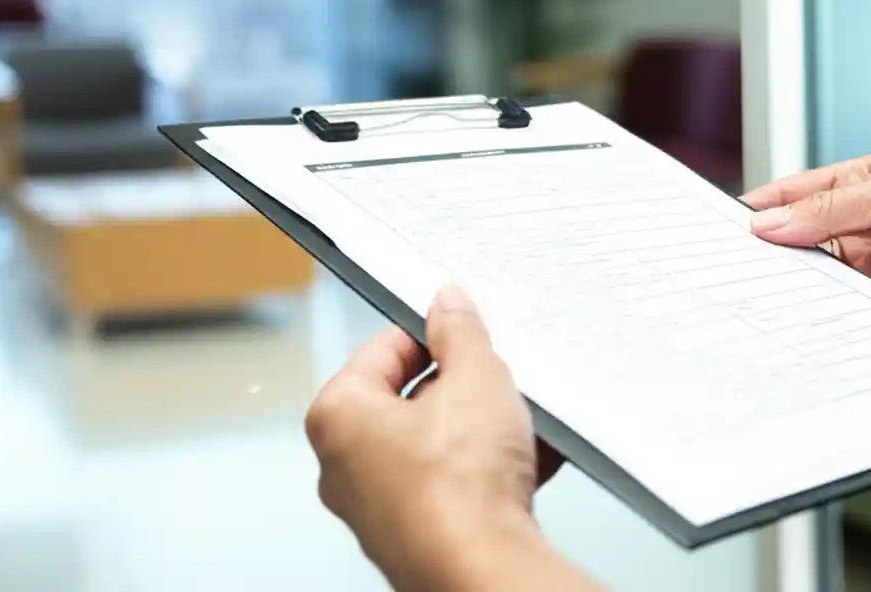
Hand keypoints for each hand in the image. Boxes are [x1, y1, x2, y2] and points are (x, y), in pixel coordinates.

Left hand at [305, 286, 587, 591]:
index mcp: (338, 416)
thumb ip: (461, 332)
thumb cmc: (459, 486)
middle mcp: (347, 466)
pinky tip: (533, 458)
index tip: (462, 325)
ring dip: (482, 429)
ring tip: (522, 418)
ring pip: (439, 446)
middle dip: (461, 386)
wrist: (483, 569)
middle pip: (410, 400)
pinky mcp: (419, 537)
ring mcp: (381, 508)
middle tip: (496, 375)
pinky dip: (490, 470)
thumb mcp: (476, 378)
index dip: (431, 331)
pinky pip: (457, 487)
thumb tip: (448, 305)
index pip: (382, 349)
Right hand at [743, 154, 870, 325]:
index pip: (793, 196)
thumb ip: (828, 211)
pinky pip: (844, 307)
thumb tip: (770, 224)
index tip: (723, 229)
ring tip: (760, 294)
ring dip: (795, 284)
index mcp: (858, 184)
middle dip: (769, 252)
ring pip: (818, 276)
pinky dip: (825, 312)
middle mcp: (860, 223)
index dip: (759, 210)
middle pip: (799, 240)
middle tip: (733, 269)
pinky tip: (804, 315)